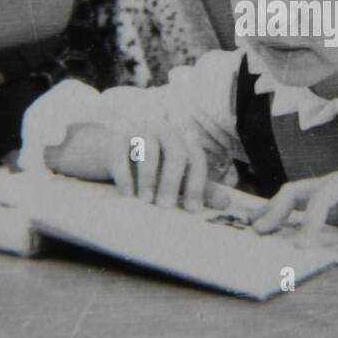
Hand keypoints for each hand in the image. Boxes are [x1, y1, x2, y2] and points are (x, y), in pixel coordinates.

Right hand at [49, 120, 210, 211]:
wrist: (111, 145)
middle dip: (173, 183)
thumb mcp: (175, 173)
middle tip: (166, 208)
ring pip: (149, 151)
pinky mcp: (115, 134)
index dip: (198, 185)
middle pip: (176, 154)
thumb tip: (226, 202)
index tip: (193, 211)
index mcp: (182, 135)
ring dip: (149, 180)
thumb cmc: (150, 163)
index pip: (197, 158)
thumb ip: (198, 185)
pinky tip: (128, 196)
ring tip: (146, 202)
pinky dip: (125, 176)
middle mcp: (164, 127)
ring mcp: (139, 127)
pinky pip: (121, 154)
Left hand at [251, 163, 337, 248]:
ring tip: (302, 247)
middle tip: (261, 232)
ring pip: (321, 197)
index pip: (290, 194)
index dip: (269, 209)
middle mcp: (334, 178)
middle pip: (295, 190)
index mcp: (327, 186)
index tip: (252, 225)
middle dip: (275, 211)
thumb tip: (306, 246)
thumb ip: (332, 226)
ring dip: (309, 224)